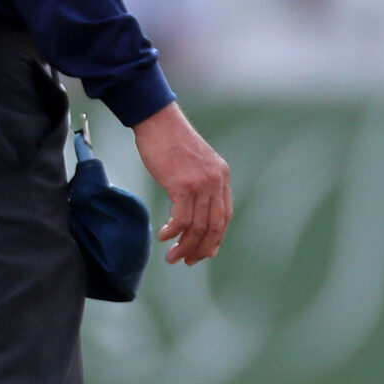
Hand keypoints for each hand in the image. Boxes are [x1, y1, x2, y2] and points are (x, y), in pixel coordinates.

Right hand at [131, 102, 231, 264]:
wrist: (159, 122)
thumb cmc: (171, 142)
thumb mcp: (196, 163)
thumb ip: (201, 184)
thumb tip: (194, 208)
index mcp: (222, 177)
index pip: (225, 216)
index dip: (215, 238)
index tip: (204, 253)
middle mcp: (216, 181)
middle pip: (215, 226)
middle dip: (201, 248)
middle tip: (187, 261)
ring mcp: (201, 183)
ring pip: (198, 226)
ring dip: (185, 246)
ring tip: (172, 257)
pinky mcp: (183, 184)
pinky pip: (182, 218)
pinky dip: (174, 232)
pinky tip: (164, 237)